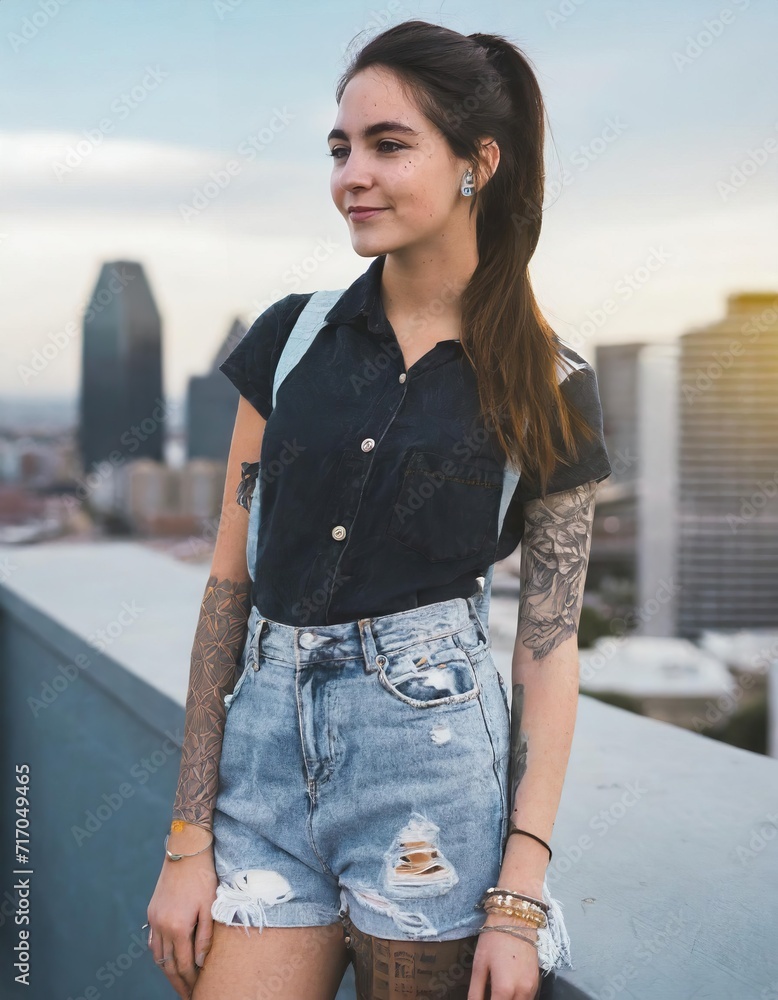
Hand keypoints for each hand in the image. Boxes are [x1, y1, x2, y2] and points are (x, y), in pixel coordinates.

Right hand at [146, 829, 218, 999]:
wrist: (186, 850)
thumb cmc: (203, 876)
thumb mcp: (210, 906)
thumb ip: (205, 937)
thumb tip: (201, 962)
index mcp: (178, 927)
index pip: (184, 964)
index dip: (191, 981)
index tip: (199, 991)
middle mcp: (161, 926)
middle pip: (168, 965)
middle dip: (179, 982)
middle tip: (189, 994)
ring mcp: (154, 919)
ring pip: (157, 955)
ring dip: (167, 970)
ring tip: (179, 980)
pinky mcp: (152, 911)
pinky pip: (152, 941)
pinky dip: (159, 954)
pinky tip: (167, 958)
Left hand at [467, 912, 540, 999]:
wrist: (516, 919)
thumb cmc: (494, 939)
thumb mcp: (479, 964)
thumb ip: (476, 992)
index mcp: (504, 989)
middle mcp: (522, 992)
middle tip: (491, 995)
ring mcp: (532, 988)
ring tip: (498, 994)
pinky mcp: (537, 982)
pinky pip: (528, 999)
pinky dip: (518, 999)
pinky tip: (508, 992)